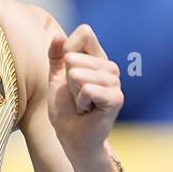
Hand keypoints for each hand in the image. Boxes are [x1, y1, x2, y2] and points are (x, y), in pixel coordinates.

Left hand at [47, 23, 123, 161]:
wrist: (73, 138)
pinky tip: (87, 111)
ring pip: (78, 74)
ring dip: (73, 93)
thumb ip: (56, 55)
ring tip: (82, 104)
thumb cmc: (66, 109)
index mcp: (97, 59)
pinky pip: (87, 89)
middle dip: (67, 80)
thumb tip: (59, 36)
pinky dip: (80, 102)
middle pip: (74, 57)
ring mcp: (115, 82)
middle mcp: (109, 68)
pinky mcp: (116, 98)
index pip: (85, 33)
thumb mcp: (55, 77)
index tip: (66, 72)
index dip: (68, 49)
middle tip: (76, 96)